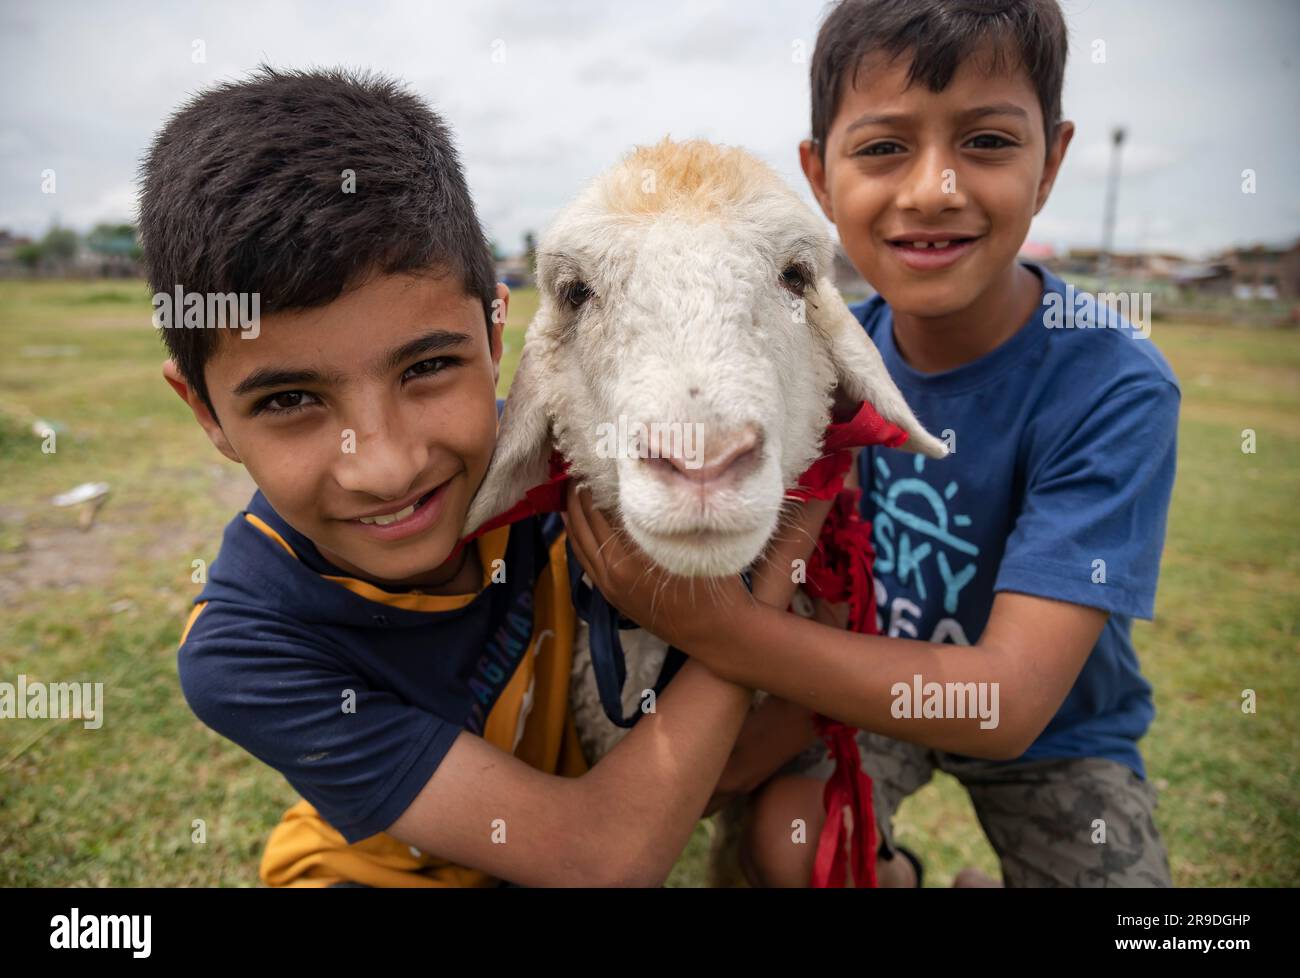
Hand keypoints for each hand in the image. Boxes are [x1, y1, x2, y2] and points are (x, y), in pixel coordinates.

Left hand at [561, 485, 749, 651]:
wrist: (719, 634)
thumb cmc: (715, 583)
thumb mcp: (694, 542)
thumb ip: (666, 516)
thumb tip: (646, 481)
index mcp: (626, 560)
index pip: (597, 511)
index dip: (592, 485)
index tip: (592, 462)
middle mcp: (611, 575)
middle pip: (581, 526)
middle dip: (576, 496)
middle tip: (578, 470)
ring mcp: (610, 589)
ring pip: (578, 546)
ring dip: (573, 518)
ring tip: (572, 492)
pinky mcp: (614, 598)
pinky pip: (586, 563)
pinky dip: (579, 540)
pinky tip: (581, 526)